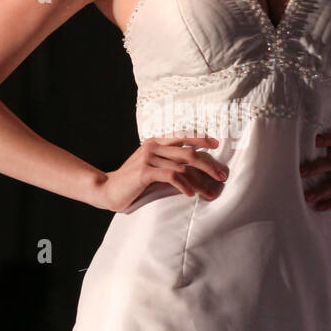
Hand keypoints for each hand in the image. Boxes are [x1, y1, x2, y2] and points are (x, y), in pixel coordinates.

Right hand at [95, 134, 227, 212]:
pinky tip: (190, 194)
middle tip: (222, 177)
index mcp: (155, 142)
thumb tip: (194, 169)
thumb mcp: (151, 167)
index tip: (216, 144)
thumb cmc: (132, 182)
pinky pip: (171, 176)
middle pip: (189, 153)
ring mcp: (148, 158)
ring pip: (183, 167)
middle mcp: (153, 146)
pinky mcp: (144, 171)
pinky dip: (183, 185)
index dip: (201, 138)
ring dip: (200, 182)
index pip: (182, 136)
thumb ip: (168, 164)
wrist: (107, 189)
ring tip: (210, 193)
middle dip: (209, 165)